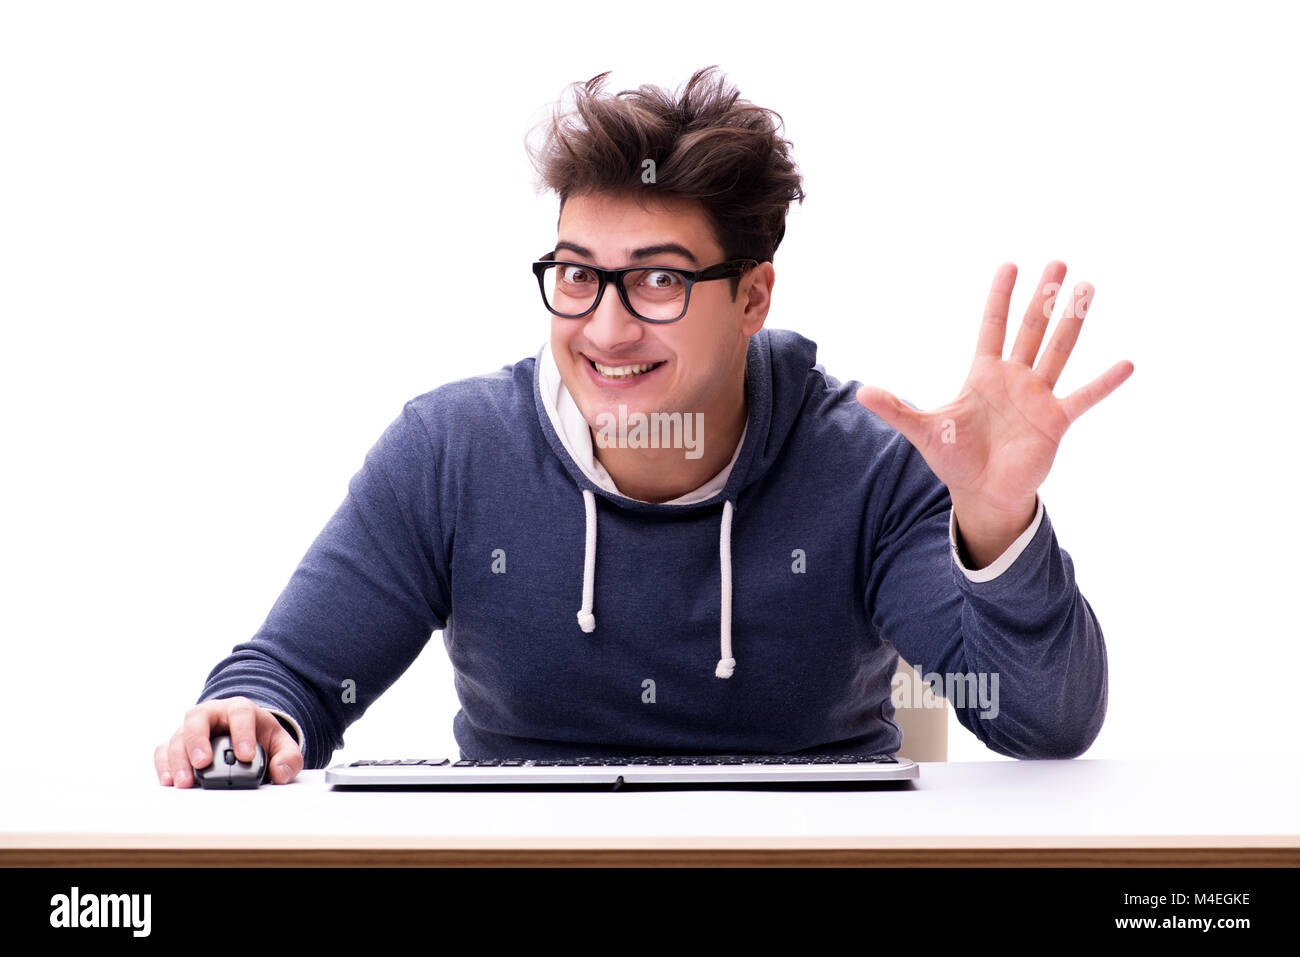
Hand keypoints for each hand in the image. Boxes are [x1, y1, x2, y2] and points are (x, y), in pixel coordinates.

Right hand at [154, 696, 302, 786]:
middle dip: (199, 740)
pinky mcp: (178, 744)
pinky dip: (164, 765)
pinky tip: (170, 780)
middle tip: (203, 763)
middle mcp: (212, 715)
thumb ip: (288, 758)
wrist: (244, 737)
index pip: (240, 713)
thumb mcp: (281, 745)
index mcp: (240, 709)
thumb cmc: (260, 738)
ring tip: (186, 782)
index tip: (245, 755)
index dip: (242, 732)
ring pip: (179, 736)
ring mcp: (192, 729)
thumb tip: (281, 772)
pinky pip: (164, 750)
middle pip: (198, 718)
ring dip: (179, 759)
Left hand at [856, 262, 1132, 560]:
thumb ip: (896, 409)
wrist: (981, 492)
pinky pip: (1083, 397)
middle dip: (1042, 296)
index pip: (992, 326)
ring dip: (1072, 322)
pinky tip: (1126, 364)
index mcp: (983, 374)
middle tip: (1058, 262)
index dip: (999, 297)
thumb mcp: (923, 430)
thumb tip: (860, 393)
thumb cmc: (955, 458)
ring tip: (1088, 288)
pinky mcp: (1055, 421)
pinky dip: (1103, 383)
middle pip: (1031, 329)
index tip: (1010, 264)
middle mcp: (1014, 379)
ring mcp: (1037, 397)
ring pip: (1057, 351)